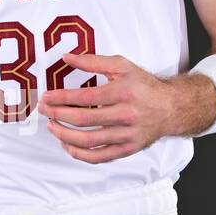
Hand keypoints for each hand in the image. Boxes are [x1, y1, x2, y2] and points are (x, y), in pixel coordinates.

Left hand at [36, 52, 174, 163]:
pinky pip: (99, 157)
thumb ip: (93, 61)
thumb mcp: (122, 66)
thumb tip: (66, 57)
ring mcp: (127, 135)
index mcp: (122, 92)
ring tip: (52, 126)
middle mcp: (125, 115)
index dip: (60, 98)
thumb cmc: (144, 86)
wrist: (172, 107)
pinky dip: (79, 154)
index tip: (46, 97)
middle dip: (57, 115)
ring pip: (88, 141)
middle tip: (43, 110)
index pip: (84, 97)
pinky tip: (67, 145)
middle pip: (82, 120)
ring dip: (64, 135)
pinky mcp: (128, 149)